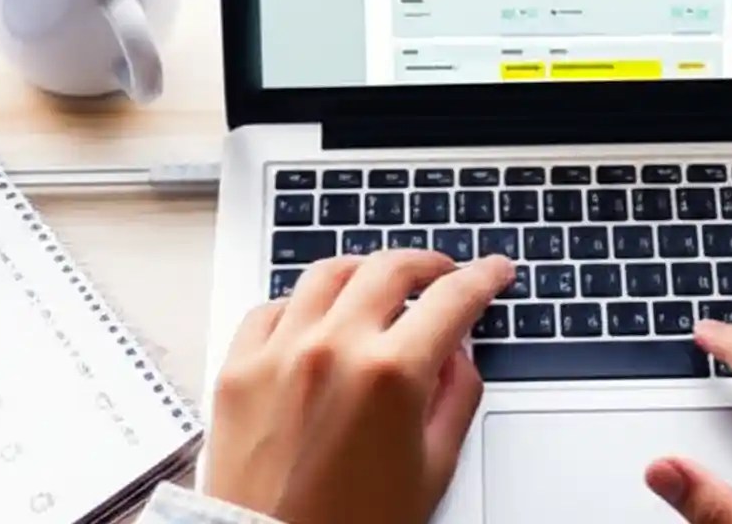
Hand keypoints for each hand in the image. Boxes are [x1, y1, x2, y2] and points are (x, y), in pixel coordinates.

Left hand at [202, 252, 513, 523]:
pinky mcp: (238, 368)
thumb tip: (456, 353)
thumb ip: (457, 397)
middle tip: (443, 274)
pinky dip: (303, 304)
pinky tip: (318, 318)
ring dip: (366, 271)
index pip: (454, 298)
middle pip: (391, 267)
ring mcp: (280, 353)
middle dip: (429, 264)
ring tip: (381, 284)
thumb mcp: (434, 467)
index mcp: (392, 374)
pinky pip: (272, 307)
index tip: (493, 271)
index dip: (483, 277)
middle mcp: (335, 348)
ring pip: (329, 273)